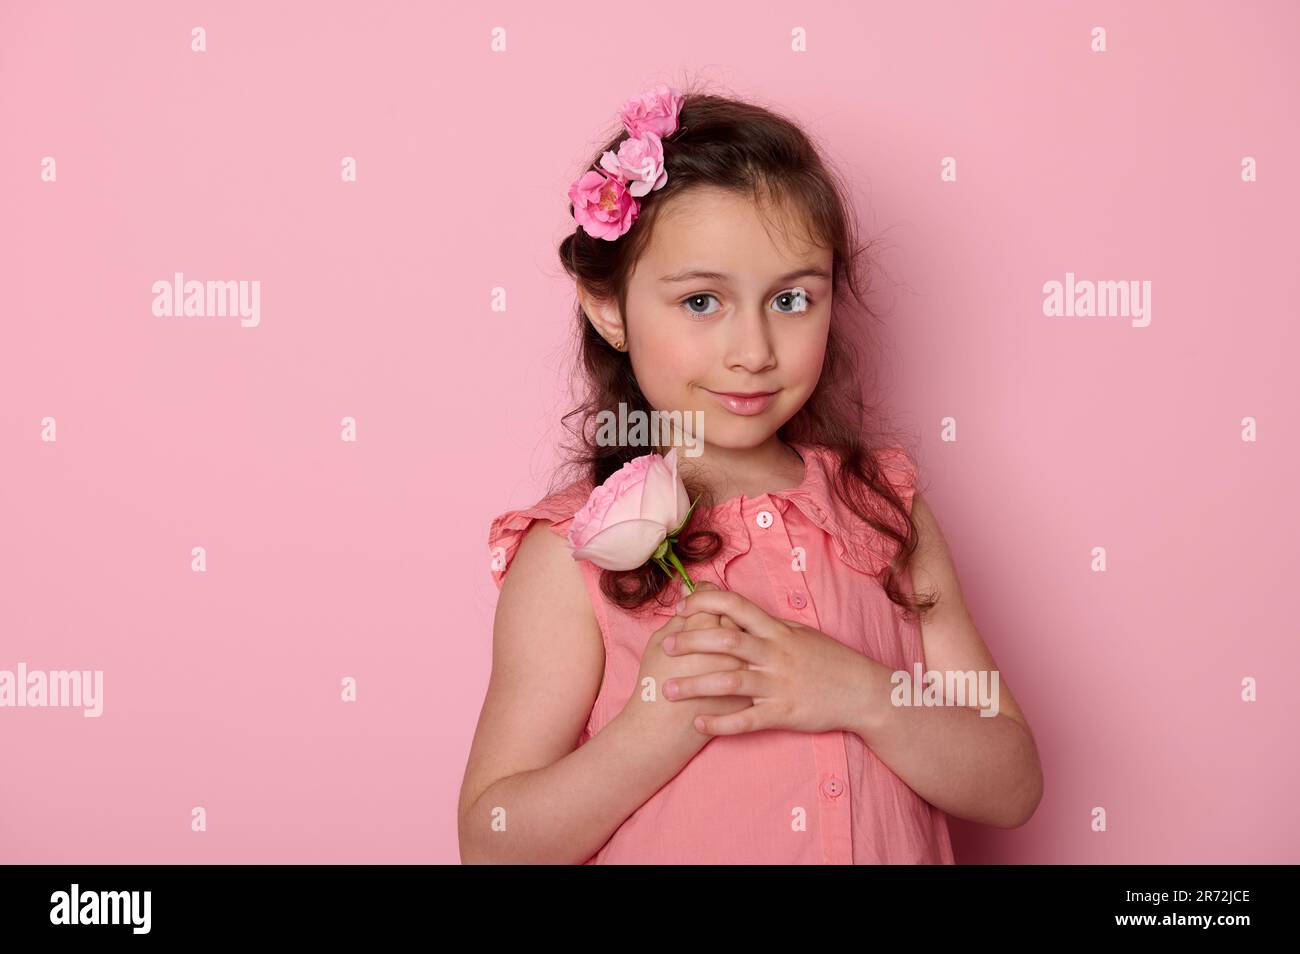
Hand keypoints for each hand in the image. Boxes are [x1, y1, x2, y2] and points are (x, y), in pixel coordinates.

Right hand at [620, 582, 751, 742]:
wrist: (662, 730)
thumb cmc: (654, 683)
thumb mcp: (658, 643)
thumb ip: (680, 618)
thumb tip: (693, 596)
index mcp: (705, 628)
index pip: (715, 597)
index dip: (704, 597)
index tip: (695, 606)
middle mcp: (729, 645)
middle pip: (735, 617)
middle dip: (720, 618)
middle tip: (705, 628)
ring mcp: (743, 669)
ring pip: (748, 642)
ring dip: (733, 643)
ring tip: (714, 652)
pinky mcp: (750, 691)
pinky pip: (752, 669)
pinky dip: (740, 665)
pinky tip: (723, 670)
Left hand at [663, 587, 886, 736]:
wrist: (862, 692)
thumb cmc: (829, 660)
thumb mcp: (800, 633)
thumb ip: (768, 624)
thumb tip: (736, 609)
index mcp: (777, 630)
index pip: (736, 606)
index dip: (706, 602)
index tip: (683, 605)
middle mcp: (775, 653)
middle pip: (725, 640)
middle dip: (691, 641)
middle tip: (664, 646)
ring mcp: (778, 684)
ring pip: (729, 680)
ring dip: (695, 684)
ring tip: (667, 690)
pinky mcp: (784, 713)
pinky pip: (747, 720)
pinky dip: (720, 723)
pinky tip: (698, 724)